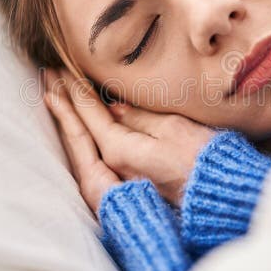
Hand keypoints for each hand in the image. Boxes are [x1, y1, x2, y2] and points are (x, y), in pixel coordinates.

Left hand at [42, 67, 217, 212]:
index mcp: (119, 151)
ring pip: (82, 147)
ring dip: (68, 120)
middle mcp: (112, 169)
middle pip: (77, 132)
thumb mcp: (175, 129)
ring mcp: (118, 183)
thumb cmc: (206, 163)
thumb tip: (115, 108)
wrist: (223, 202)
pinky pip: (94, 159)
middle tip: (47, 76)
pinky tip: (80, 130)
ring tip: (55, 97)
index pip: (88, 114)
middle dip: (62, 102)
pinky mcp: (129, 189)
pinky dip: (82, 139)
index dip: (73, 89)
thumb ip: (140, 117)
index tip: (59, 67)